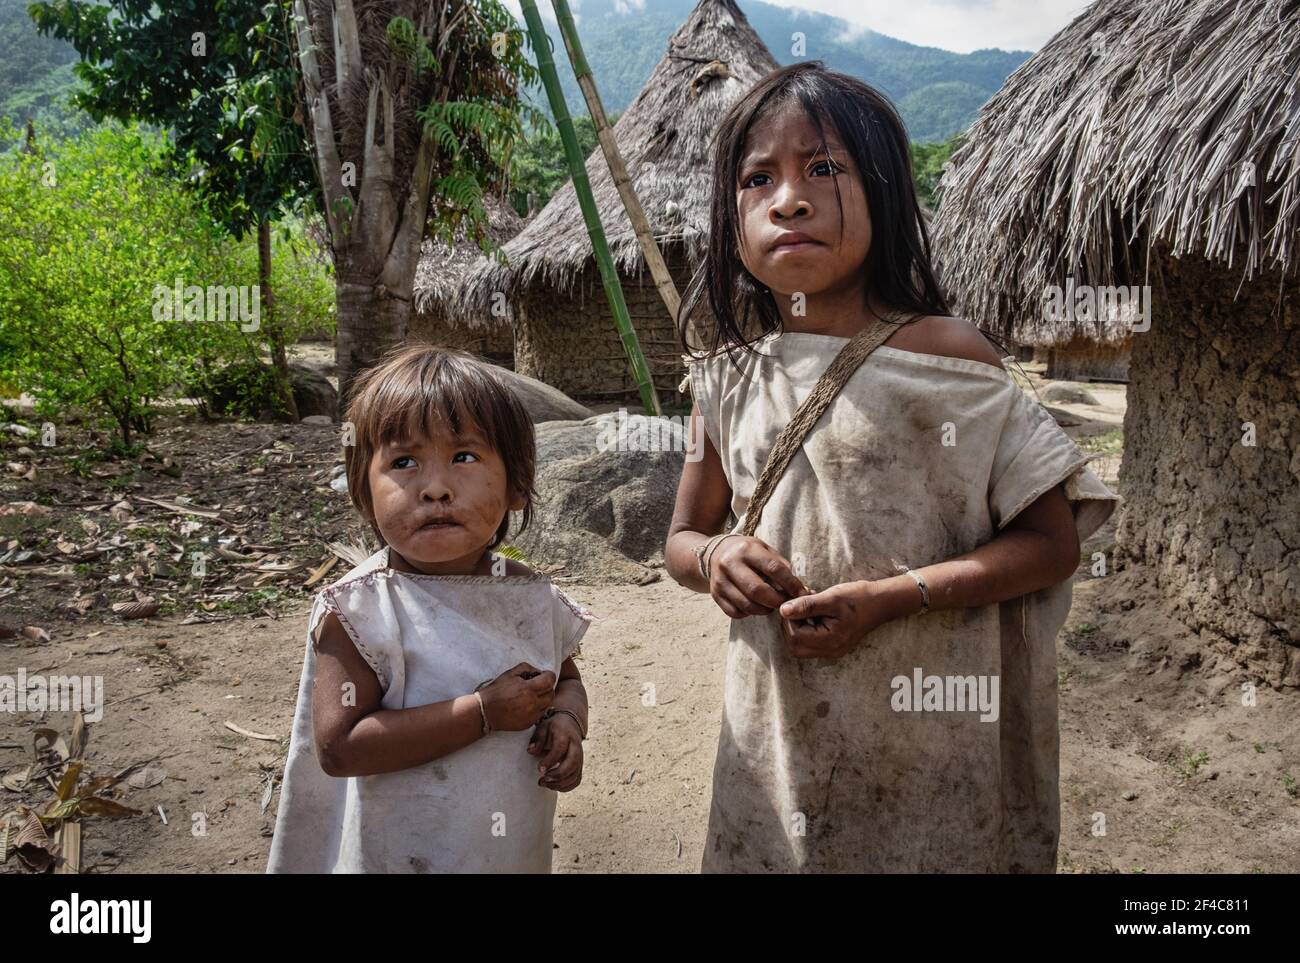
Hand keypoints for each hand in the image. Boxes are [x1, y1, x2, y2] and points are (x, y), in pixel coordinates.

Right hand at [478, 662, 554, 731]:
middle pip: (551, 693)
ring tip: (531, 696)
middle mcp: (532, 704)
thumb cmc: (496, 691)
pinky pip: (540, 714)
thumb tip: (538, 672)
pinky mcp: (528, 724)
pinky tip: (526, 705)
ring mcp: (531, 716)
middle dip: (546, 687)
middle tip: (536, 685)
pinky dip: (536, 709)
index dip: (548, 675)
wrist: (484, 711)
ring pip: (547, 705)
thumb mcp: (510, 673)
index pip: (550, 680)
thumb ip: (527, 668)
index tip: (543, 675)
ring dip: (543, 698)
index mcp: (528, 689)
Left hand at [528, 712, 582, 790]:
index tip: (539, 770)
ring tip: (544, 783)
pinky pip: (576, 781)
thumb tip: (530, 751)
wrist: (570, 726)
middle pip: (572, 764)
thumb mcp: (543, 728)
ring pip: (574, 775)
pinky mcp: (579, 767)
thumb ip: (537, 739)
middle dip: (557, 775)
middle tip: (542, 779)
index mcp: (565, 736)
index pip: (560, 749)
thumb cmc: (553, 728)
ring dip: (559, 783)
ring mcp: (580, 759)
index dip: (550, 761)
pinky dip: (565, 787)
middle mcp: (576, 748)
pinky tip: (552, 785)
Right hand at [708, 535, 807, 618]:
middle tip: (787, 604)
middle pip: (758, 591)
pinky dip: (749, 614)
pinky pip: (735, 612)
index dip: (791, 584)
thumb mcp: (765, 549)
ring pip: (747, 605)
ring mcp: (720, 581)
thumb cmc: (748, 552)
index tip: (802, 593)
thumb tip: (800, 588)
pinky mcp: (715, 595)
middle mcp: (730, 563)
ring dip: (765, 610)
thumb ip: (781, 566)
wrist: (717, 552)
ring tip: (772, 605)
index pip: (774, 569)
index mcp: (746, 549)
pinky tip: (755, 606)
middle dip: (777, 601)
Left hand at [777, 580, 897, 658]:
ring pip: (800, 647)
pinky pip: (810, 644)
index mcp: (831, 640)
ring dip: (797, 628)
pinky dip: (806, 629)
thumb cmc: (858, 598)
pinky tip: (815, 614)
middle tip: (799, 606)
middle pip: (794, 647)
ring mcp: (832, 651)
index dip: (790, 620)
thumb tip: (782, 610)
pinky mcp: (833, 646)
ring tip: (808, 609)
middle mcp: (831, 651)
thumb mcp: (831, 598)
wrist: (881, 602)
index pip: (795, 637)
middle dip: (791, 626)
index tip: (797, 602)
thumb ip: (806, 606)